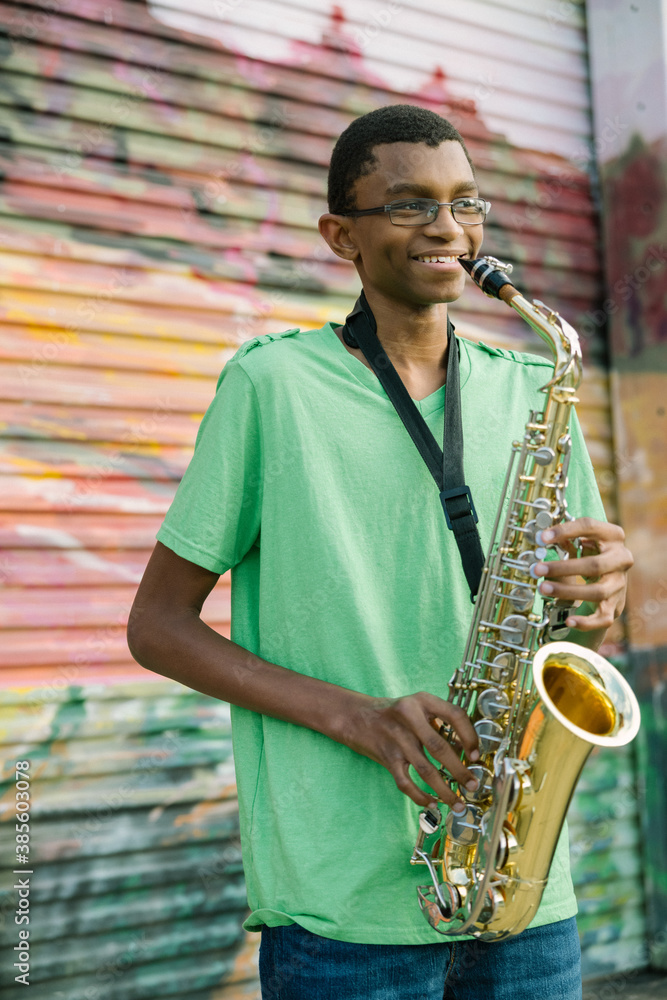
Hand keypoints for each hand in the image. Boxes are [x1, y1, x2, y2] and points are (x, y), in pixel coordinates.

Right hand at [342, 691, 479, 809]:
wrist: (355, 716)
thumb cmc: (394, 714)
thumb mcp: (417, 708)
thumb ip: (439, 724)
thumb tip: (465, 751)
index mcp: (422, 701)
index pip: (454, 715)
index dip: (469, 736)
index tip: (475, 755)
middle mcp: (409, 717)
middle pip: (440, 747)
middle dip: (460, 771)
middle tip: (473, 785)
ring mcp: (396, 738)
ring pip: (425, 770)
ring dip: (444, 790)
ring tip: (458, 803)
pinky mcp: (386, 756)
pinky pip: (405, 782)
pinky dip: (420, 796)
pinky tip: (431, 803)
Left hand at [532, 518, 632, 631]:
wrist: (614, 580)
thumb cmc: (593, 554)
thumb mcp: (584, 542)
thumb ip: (567, 539)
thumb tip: (543, 537)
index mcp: (613, 536)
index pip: (590, 527)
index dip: (565, 531)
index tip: (542, 537)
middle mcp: (621, 559)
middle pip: (594, 565)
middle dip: (563, 568)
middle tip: (538, 569)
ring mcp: (619, 584)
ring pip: (597, 592)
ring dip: (567, 591)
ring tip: (544, 588)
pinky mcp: (615, 606)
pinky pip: (602, 618)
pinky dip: (586, 622)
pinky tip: (569, 621)